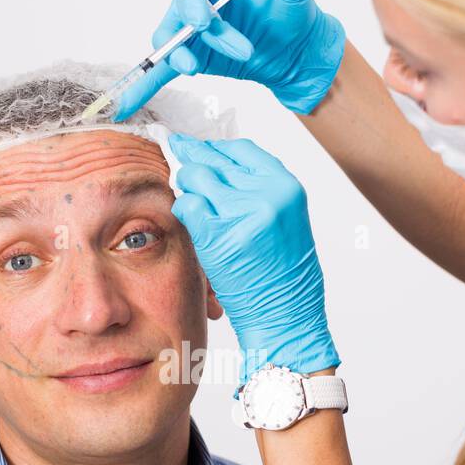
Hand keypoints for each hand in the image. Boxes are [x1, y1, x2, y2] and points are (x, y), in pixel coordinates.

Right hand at [112, 0, 345, 120]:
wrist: (294, 49)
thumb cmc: (291, 11)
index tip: (203, 21)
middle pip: (181, 11)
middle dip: (203, 35)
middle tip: (241, 51)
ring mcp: (189, 28)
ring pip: (170, 40)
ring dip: (179, 56)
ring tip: (196, 69)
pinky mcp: (189, 55)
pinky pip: (163, 68)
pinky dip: (146, 85)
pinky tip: (128, 103)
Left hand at [167, 133, 339, 386]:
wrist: (288, 317)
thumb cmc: (287, 277)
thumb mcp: (285, 221)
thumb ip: (258, 193)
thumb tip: (220, 170)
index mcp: (286, 187)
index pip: (242, 150)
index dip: (215, 148)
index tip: (198, 147)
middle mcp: (266, 194)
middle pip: (215, 161)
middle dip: (191, 158)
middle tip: (175, 151)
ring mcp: (240, 214)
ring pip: (196, 179)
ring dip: (186, 185)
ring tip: (185, 195)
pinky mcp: (217, 236)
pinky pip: (187, 206)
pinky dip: (182, 210)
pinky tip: (186, 219)